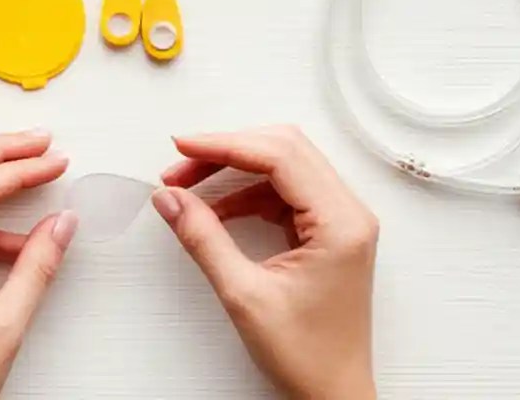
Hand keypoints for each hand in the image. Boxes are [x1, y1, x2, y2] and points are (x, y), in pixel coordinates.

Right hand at [154, 127, 378, 399]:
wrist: (332, 394)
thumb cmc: (306, 356)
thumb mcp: (243, 295)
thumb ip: (203, 238)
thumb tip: (170, 199)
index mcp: (341, 223)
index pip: (280, 156)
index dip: (226, 145)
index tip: (184, 147)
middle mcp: (348, 213)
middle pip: (283, 150)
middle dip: (227, 151)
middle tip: (180, 165)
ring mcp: (340, 220)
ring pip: (282, 166)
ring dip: (233, 169)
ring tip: (188, 186)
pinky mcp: (327, 232)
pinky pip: (283, 193)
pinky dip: (245, 193)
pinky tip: (214, 209)